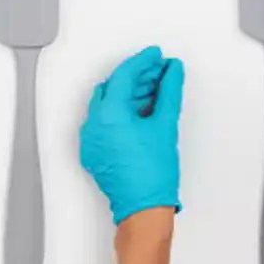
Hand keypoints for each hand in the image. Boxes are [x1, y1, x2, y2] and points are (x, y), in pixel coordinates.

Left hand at [80, 46, 184, 224]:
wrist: (144, 207)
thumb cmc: (153, 175)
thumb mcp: (165, 125)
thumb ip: (169, 92)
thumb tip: (172, 72)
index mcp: (108, 115)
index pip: (124, 75)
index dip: (143, 61)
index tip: (156, 56)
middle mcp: (93, 125)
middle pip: (114, 87)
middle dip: (137, 76)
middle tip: (160, 71)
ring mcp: (91, 139)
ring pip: (107, 104)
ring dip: (129, 93)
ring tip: (155, 90)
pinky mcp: (94, 150)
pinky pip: (104, 121)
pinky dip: (121, 111)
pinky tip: (141, 111)